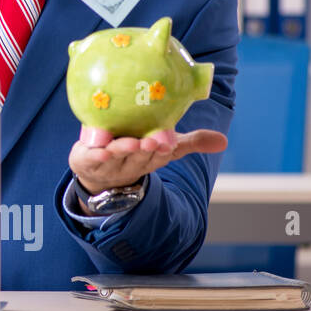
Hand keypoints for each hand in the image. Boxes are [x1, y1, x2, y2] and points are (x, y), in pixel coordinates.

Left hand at [68, 126, 227, 210]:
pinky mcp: (86, 160)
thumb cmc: (134, 151)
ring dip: (123, 151)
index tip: (168, 142)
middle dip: (146, 150)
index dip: (163, 148)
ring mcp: (108, 163)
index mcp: (150, 157)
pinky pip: (91, 158)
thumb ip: (191, 142)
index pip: (160, 154)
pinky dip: (96, 154)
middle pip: (139, 156)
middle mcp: (131, 162)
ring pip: (116, 156)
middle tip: (151, 141)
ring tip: (130, 144)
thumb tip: (224, 141)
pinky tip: (99, 149)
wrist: (96, 169)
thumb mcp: (163, 146)